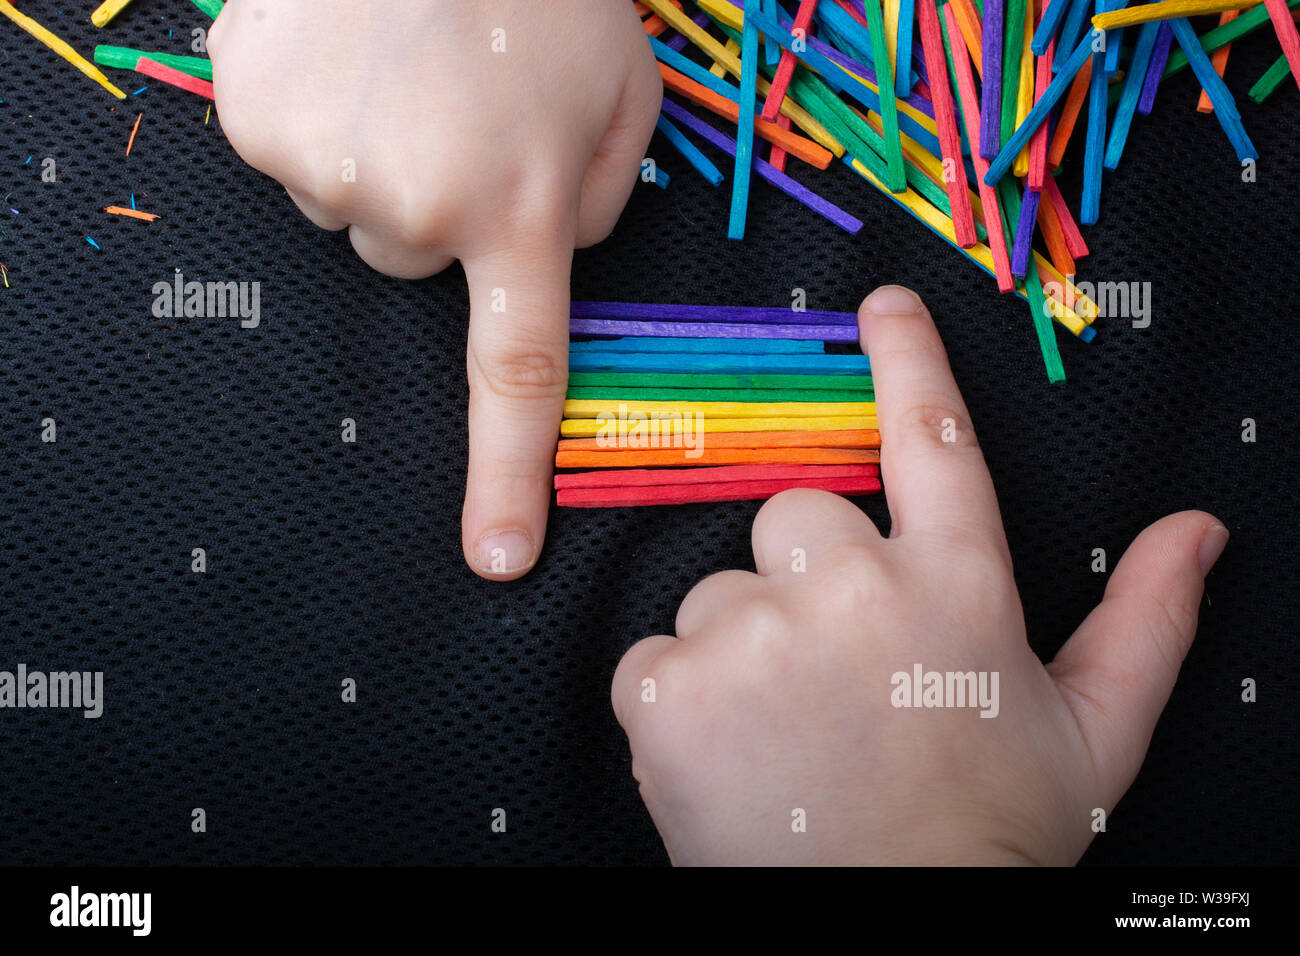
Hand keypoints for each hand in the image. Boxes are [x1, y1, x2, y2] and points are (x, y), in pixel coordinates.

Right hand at [208, 0, 661, 578]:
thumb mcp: (626, 98)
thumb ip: (596, 205)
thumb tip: (540, 258)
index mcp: (519, 209)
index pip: (517, 375)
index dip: (507, 476)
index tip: (498, 560)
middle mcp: (415, 204)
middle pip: (407, 259)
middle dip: (434, 201)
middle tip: (456, 106)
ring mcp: (319, 158)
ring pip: (344, 204)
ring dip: (374, 151)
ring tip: (404, 63)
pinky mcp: (247, 110)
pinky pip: (282, 149)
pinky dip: (311, 109)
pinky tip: (348, 45)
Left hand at [611, 285, 1227, 864]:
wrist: (888, 926)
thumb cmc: (988, 829)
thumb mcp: (1093, 734)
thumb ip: (1144, 622)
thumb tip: (1195, 531)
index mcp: (955, 585)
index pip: (932, 439)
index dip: (907, 361)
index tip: (878, 304)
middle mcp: (852, 587)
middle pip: (794, 515)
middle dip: (806, 576)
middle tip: (832, 668)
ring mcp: (752, 634)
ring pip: (720, 593)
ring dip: (742, 647)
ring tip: (787, 731)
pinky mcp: (669, 686)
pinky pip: (657, 655)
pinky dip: (680, 698)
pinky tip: (732, 754)